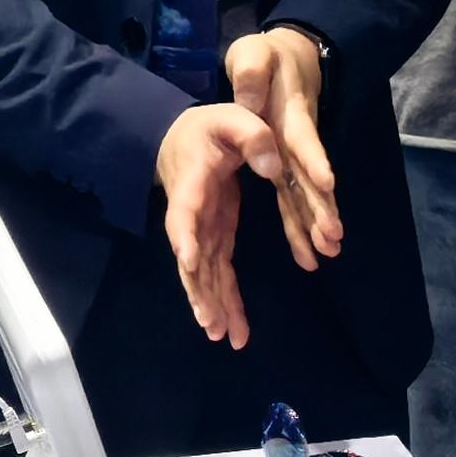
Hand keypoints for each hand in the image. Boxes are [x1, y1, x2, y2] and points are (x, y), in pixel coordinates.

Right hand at [158, 100, 288, 349]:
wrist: (181, 139)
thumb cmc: (208, 128)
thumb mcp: (232, 120)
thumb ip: (252, 137)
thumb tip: (274, 166)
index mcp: (193, 185)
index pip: (184, 212)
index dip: (185, 234)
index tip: (188, 258)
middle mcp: (192, 217)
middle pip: (191, 259)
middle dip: (200, 291)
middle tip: (210, 321)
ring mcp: (202, 232)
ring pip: (202, 276)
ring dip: (211, 305)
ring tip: (222, 336)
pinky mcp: (215, 239)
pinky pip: (216, 275)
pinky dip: (222, 301)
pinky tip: (230, 329)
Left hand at [226, 26, 342, 268]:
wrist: (286, 59)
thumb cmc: (267, 57)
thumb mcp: (254, 54)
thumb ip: (252, 73)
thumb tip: (248, 99)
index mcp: (291, 115)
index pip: (304, 140)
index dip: (315, 160)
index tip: (327, 183)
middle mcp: (297, 142)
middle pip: (312, 177)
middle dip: (323, 207)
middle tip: (333, 236)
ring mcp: (294, 157)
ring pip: (307, 194)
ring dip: (317, 222)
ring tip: (330, 251)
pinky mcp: (288, 167)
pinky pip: (296, 200)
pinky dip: (304, 226)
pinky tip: (312, 254)